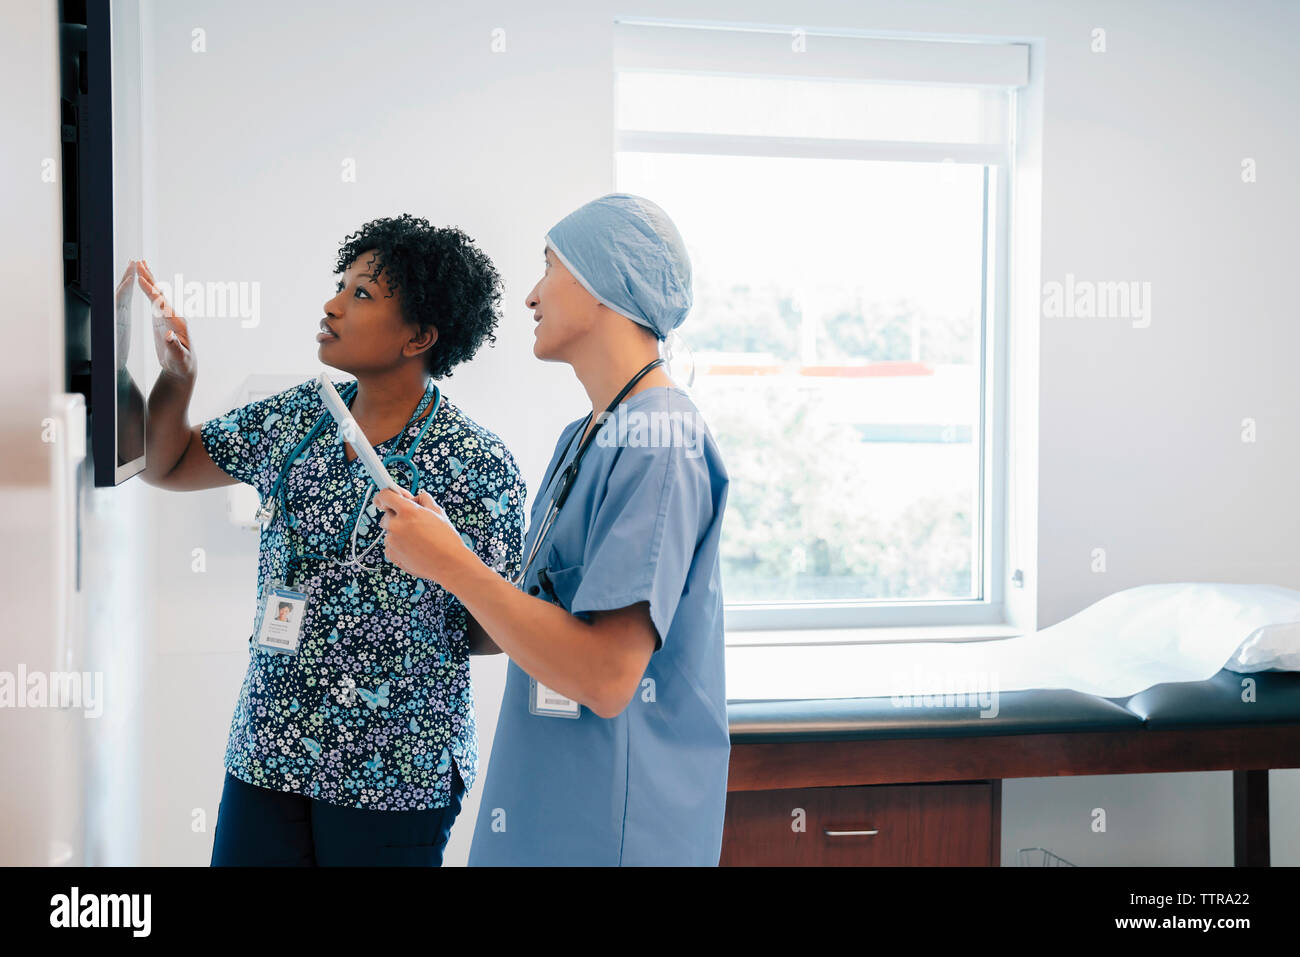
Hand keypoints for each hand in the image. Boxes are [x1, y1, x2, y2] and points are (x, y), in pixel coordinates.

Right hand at [137, 259, 195, 380]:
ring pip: (157, 294)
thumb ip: (174, 347)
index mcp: (177, 323)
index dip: (151, 292)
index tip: (142, 279)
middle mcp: (173, 316)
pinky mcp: (162, 319)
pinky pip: (154, 300)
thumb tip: (169, 335)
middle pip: (159, 294)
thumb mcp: (179, 358)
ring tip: (141, 265)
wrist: (183, 367)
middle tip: (139, 262)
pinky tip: (144, 282)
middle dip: (149, 278)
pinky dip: (148, 289)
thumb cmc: (182, 364)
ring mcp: (167, 316)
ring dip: (149, 279)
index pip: (161, 304)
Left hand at [374, 487, 473, 584]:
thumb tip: (413, 498)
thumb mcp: (438, 511)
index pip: (385, 495)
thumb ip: (422, 499)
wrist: (450, 564)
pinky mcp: (391, 555)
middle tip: (414, 523)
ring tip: (418, 539)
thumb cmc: (446, 539)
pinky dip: (399, 545)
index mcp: (408, 511)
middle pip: (387, 514)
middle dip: (397, 516)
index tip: (384, 499)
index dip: (384, 496)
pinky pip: (390, 545)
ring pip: (389, 531)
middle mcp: (396, 525)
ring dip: (399, 531)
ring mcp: (392, 541)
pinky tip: (414, 548)